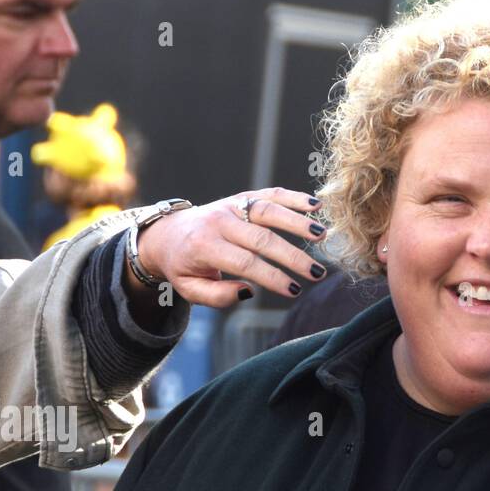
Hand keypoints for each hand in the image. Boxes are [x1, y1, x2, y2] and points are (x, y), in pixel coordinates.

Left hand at [125, 187, 328, 308]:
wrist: (167, 233)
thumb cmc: (183, 267)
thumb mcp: (190, 289)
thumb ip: (217, 296)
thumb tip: (249, 291)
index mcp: (204, 246)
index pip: (245, 262)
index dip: (272, 277)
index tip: (294, 291)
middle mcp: (219, 222)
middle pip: (262, 238)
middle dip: (292, 256)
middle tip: (317, 273)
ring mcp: (231, 207)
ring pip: (267, 210)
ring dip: (297, 222)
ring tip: (322, 235)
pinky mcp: (240, 199)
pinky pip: (268, 194)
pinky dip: (292, 198)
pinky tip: (315, 205)